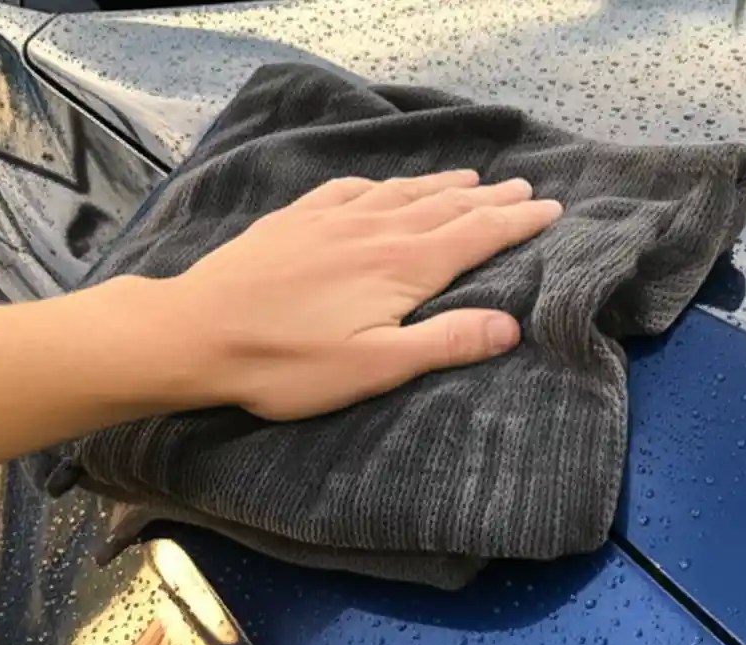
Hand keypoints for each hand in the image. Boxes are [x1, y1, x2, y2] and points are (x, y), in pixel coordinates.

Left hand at [166, 169, 560, 419]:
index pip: (477, 234)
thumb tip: (512, 325)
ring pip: (404, 192)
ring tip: (472, 177)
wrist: (194, 332)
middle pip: (448, 206)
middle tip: (524, 187)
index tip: (551, 208)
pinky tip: (385, 185)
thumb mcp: (376, 367)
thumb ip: (446, 342)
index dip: (518, 221)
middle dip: (491, 198)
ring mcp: (333, 217)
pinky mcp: (296, 218)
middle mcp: (376, 230)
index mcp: (404, 266)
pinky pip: (353, 188)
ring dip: (444, 185)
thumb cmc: (288, 363)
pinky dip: (384, 183)